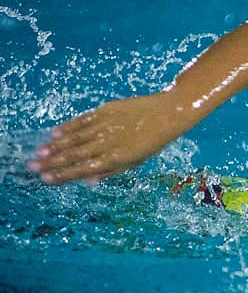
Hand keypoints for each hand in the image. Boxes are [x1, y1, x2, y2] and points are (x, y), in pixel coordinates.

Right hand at [28, 92, 194, 184]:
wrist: (169, 113)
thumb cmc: (154, 141)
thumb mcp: (137, 161)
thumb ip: (112, 170)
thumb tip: (88, 181)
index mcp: (118, 158)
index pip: (85, 169)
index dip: (64, 175)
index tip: (47, 180)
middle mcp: (109, 142)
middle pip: (75, 154)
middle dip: (52, 162)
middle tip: (34, 167)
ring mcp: (106, 125)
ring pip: (75, 137)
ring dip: (55, 146)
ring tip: (40, 152)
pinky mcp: (106, 110)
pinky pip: (82, 120)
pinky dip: (68, 127)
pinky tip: (54, 133)